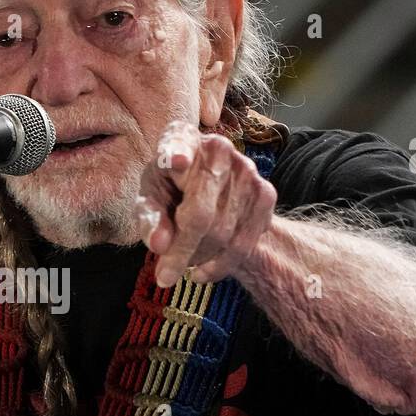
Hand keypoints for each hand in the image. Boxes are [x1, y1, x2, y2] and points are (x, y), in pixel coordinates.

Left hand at [135, 120, 276, 288]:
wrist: (208, 190)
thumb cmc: (168, 191)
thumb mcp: (150, 201)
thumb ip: (149, 219)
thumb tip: (158, 245)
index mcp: (181, 138)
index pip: (178, 146)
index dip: (177, 153)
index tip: (175, 161)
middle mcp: (218, 148)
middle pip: (200, 213)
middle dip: (181, 252)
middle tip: (164, 276)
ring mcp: (247, 170)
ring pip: (223, 233)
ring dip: (199, 258)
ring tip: (183, 265)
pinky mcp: (266, 193)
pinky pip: (244, 242)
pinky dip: (221, 264)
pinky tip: (203, 270)